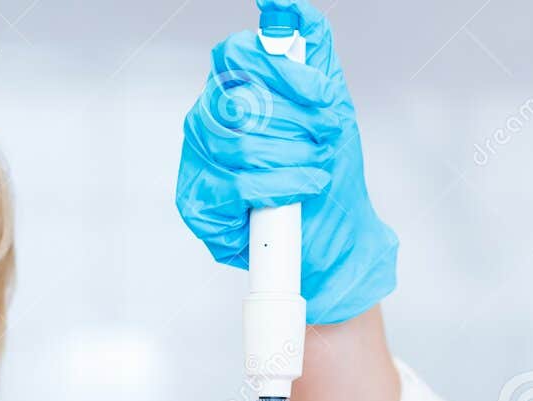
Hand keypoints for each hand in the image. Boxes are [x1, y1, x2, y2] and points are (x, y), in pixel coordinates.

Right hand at [175, 0, 397, 323]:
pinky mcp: (197, 203)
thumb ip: (312, 52)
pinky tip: (295, 198)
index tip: (322, 97)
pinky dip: (274, 192)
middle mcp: (209, 121)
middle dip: (294, 125)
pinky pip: (232, 186)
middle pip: (235, 99)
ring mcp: (198, 162)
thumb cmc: (329, 175)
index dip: (280, 72)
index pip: (235, 55)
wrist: (335, 245)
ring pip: (236, 144)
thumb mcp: (332, 107)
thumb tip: (287, 5)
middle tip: (324, 142)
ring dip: (290, 161)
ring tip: (315, 174)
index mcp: (235, 91)